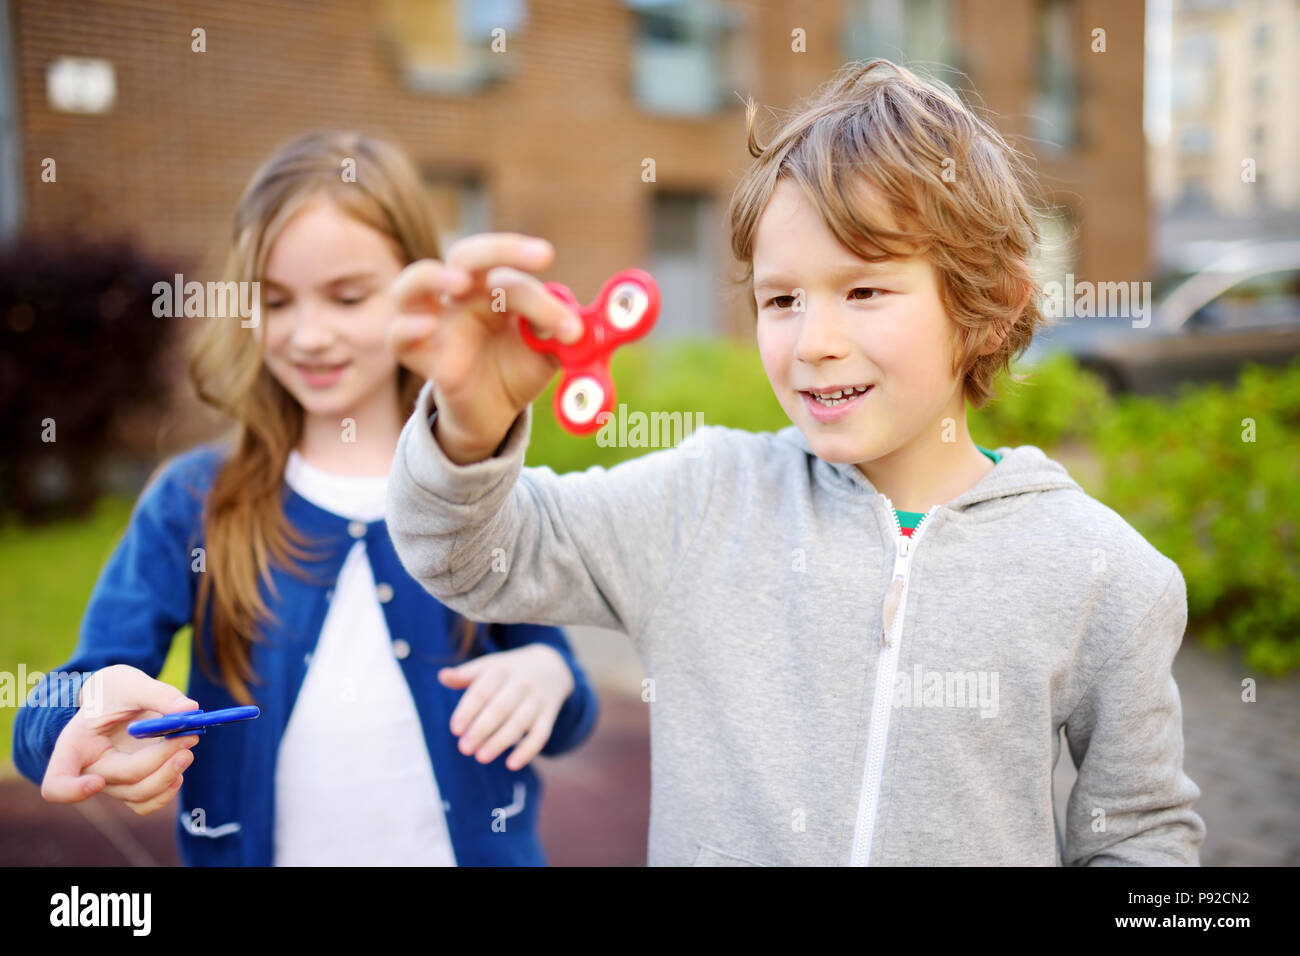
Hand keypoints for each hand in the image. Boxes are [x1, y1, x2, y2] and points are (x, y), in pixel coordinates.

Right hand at [41, 664, 200, 815]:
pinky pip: (147, 803)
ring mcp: (112, 782)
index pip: (56, 783)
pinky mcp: (132, 785)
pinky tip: (179, 766)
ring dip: (169, 775)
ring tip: (188, 746)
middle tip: (188, 736)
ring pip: (139, 796)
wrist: (117, 699)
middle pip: (121, 781)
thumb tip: (190, 709)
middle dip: (159, 761)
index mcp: (75, 745)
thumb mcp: (130, 683)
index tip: (96, 782)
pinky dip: (168, 789)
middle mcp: (90, 770)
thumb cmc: (114, 691)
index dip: (72, 791)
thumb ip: (158, 694)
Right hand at [386, 233, 583, 463]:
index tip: (571, 322)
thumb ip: (564, 335)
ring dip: (433, 276)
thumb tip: (581, 323)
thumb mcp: (550, 353)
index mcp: (495, 288)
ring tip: (459, 284)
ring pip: (412, 283)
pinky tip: (426, 329)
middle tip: (539, 257)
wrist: (495, 415)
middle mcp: (461, 297)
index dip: (544, 296)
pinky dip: (407, 329)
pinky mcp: (419, 357)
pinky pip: (397, 337)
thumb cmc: (518, 370)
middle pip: (466, 255)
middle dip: (501, 249)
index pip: (514, 273)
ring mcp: (435, 324)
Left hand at [438, 644, 575, 770]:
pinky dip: (528, 750)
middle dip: (481, 729)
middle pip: (500, 708)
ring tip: (481, 757)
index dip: (468, 710)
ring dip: (500, 741)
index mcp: (501, 669)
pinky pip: (541, 734)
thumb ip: (465, 674)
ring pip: (520, 722)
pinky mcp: (549, 715)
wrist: (550, 667)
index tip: (455, 730)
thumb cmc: (509, 672)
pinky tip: (512, 764)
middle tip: (464, 748)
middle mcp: (521, 683)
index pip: (482, 691)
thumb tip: (442, 676)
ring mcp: (537, 699)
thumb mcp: (489, 666)